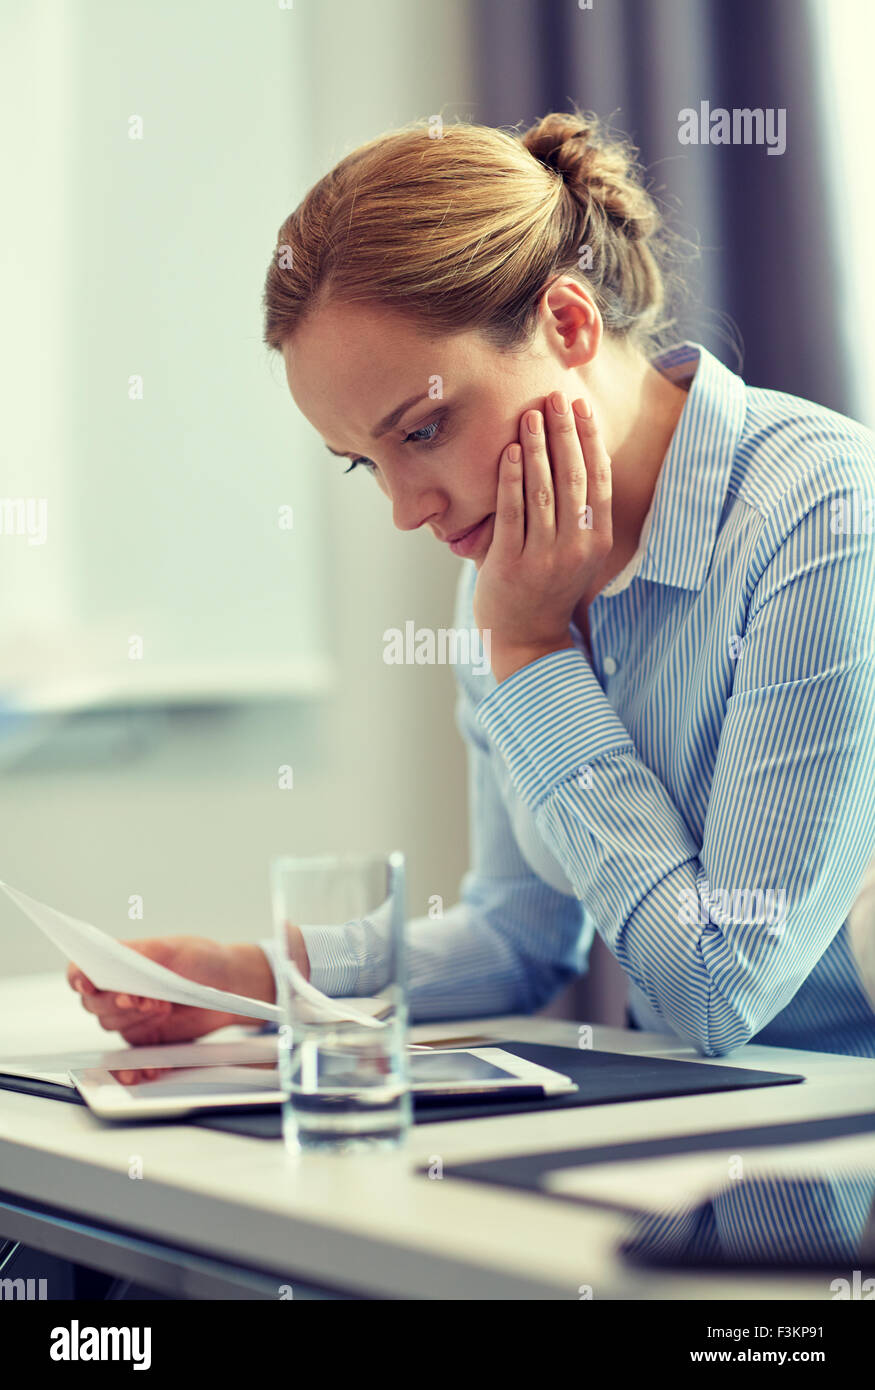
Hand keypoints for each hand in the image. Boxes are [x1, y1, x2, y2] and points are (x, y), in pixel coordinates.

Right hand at [65, 935, 282, 1045]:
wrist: (230, 986)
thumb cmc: (200, 960)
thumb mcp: (173, 949)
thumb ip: (142, 954)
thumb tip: (118, 961)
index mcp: (117, 962)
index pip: (80, 970)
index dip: (78, 977)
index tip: (88, 984)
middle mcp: (117, 990)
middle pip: (94, 1004)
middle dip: (117, 1002)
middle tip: (146, 998)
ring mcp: (129, 1017)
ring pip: (111, 1026)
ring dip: (135, 1020)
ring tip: (164, 1008)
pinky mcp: (145, 1040)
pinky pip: (131, 1055)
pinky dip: (138, 1061)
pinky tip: (150, 1064)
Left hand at [472, 390, 612, 661]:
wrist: (527, 639)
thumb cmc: (549, 587)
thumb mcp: (577, 552)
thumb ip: (578, 513)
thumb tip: (572, 456)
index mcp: (597, 540)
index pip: (599, 479)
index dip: (590, 439)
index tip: (579, 407)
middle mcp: (577, 547)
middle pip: (574, 476)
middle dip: (564, 432)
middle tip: (553, 396)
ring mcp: (545, 556)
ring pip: (544, 489)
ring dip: (538, 446)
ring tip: (530, 414)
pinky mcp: (513, 563)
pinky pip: (513, 512)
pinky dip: (512, 478)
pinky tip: (511, 451)